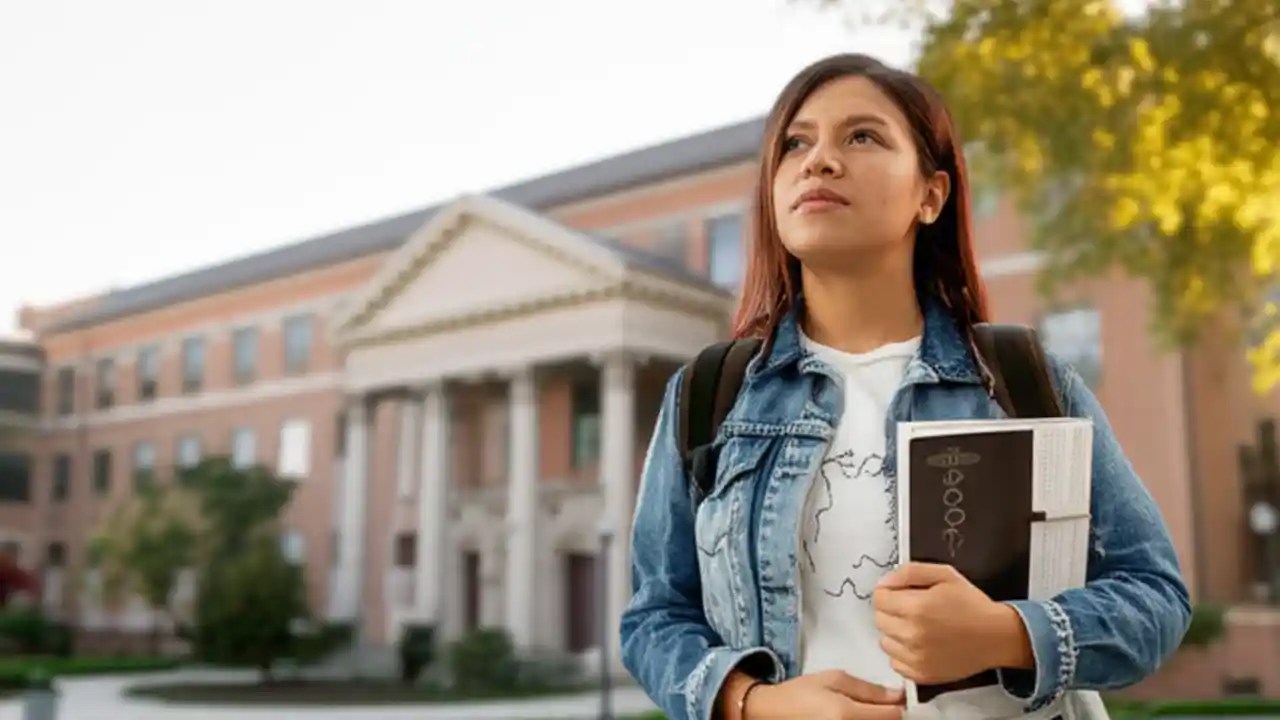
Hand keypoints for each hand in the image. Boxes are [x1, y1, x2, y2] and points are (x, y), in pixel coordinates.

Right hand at [745, 670, 903, 719]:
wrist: (772, 713)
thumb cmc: (800, 693)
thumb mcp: (834, 680)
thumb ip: (868, 690)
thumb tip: (898, 696)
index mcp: (846, 714)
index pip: (893, 716)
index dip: (899, 706)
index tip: (897, 701)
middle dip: (885, 717)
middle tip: (876, 708)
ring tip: (860, 714)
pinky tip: (854, 719)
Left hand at [872, 562, 1033, 683]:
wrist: (996, 636)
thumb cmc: (972, 605)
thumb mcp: (944, 575)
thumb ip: (910, 572)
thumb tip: (885, 581)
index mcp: (916, 608)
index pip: (878, 598)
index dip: (889, 592)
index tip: (900, 593)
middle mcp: (913, 635)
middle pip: (879, 619)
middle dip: (892, 611)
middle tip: (913, 609)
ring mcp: (916, 657)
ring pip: (885, 641)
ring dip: (896, 633)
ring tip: (919, 627)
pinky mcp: (921, 674)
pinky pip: (895, 662)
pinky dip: (903, 653)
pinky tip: (921, 644)